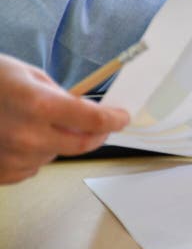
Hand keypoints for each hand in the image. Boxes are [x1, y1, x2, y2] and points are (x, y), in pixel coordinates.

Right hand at [0, 55, 128, 183]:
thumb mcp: (30, 75)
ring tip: (37, 122)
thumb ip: (61, 95)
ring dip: (59, 141)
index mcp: (39, 105)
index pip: (92, 119)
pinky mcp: (1, 173)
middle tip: (101, 124)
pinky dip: (36, 153)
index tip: (122, 116)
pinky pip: (34, 167)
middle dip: (97, 134)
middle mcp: (28, 136)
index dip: (114, 118)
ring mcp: (13, 158)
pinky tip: (18, 136)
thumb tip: (85, 109)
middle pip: (82, 144)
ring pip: (57, 155)